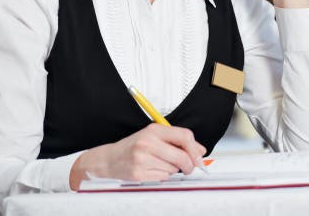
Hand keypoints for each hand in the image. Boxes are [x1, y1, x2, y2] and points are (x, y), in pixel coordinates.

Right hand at [69, 124, 205, 188]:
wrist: (109, 159)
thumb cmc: (133, 147)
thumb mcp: (154, 137)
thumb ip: (177, 141)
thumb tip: (200, 150)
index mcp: (153, 130)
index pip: (184, 136)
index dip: (195, 148)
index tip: (199, 157)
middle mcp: (147, 143)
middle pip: (181, 156)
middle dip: (189, 165)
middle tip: (188, 167)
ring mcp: (142, 159)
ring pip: (173, 169)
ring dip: (172, 170)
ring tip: (159, 164)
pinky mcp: (138, 174)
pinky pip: (163, 178)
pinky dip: (163, 176)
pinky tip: (152, 170)